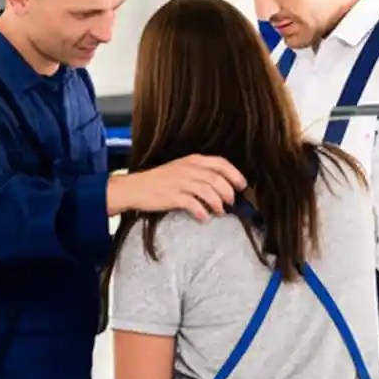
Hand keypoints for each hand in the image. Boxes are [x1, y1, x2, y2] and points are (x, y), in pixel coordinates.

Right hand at [107, 155, 245, 220]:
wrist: (135, 187)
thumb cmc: (159, 179)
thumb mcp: (180, 168)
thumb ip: (199, 173)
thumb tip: (220, 185)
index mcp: (192, 160)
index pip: (220, 163)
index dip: (235, 174)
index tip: (242, 185)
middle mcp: (189, 169)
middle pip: (218, 180)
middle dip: (228, 193)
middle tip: (231, 202)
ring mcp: (181, 183)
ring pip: (209, 192)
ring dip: (218, 204)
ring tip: (219, 212)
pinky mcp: (174, 197)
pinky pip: (195, 205)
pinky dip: (203, 212)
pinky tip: (204, 217)